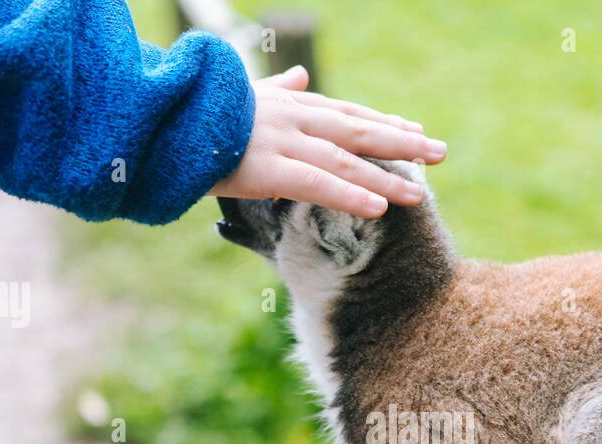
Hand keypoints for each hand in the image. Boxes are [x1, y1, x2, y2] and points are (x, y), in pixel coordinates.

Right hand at [209, 65, 446, 218]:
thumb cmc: (197, 114)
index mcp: (289, 103)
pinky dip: (351, 194)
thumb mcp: (243, 97)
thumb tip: (297, 76)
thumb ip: (274, 89)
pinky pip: (318, 182)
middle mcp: (293, 117)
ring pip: (346, 159)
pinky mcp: (268, 166)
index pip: (347, 112)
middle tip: (440, 152)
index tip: (414, 131)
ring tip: (420, 193)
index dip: (383, 122)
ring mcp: (282, 140)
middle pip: (358, 128)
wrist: (161, 120)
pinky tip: (380, 208)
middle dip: (402, 141)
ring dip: (385, 176)